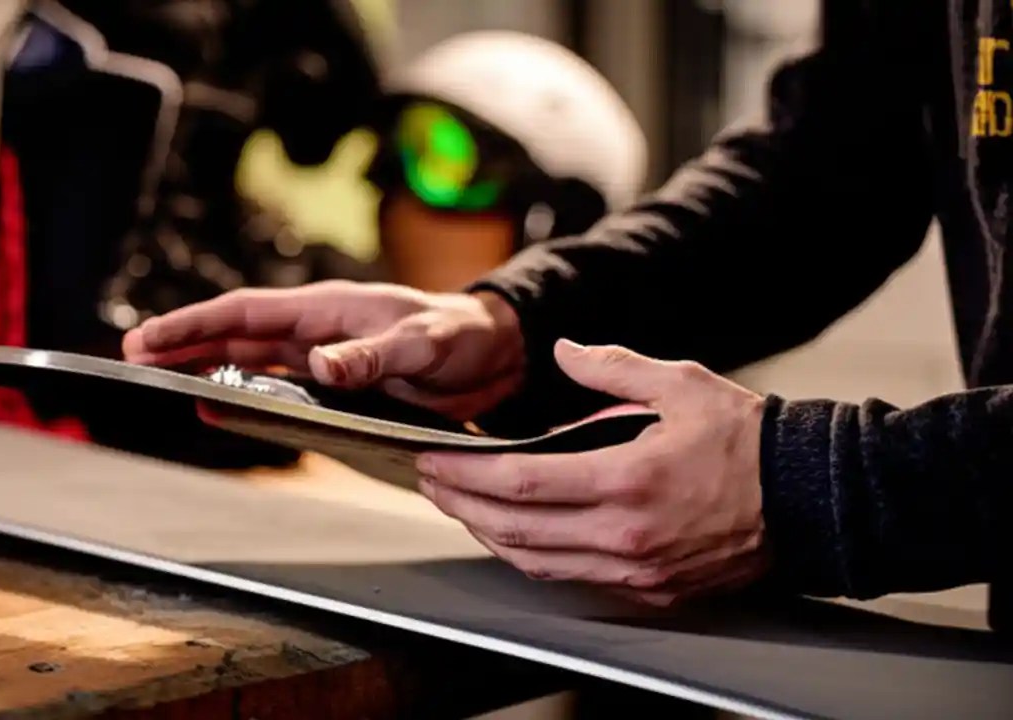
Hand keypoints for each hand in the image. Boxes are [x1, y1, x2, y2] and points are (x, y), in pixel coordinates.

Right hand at [123, 280, 526, 419]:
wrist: (493, 353)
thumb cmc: (460, 336)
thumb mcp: (422, 346)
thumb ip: (373, 356)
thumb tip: (320, 366)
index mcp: (327, 307)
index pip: (246, 312)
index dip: (194, 323)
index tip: (148, 338)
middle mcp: (314, 328)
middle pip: (234, 333)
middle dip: (183, 343)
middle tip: (132, 358)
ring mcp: (320, 354)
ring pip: (248, 358)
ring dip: (206, 367)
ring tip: (160, 380)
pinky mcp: (334, 383)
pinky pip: (277, 386)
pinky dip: (244, 393)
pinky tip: (217, 405)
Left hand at [415, 340, 770, 606]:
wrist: (809, 497)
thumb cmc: (746, 438)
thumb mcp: (679, 383)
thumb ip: (611, 367)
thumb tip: (561, 349)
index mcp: (628, 479)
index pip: (521, 485)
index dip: (466, 475)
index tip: (432, 459)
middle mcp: (627, 533)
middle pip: (515, 529)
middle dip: (460, 505)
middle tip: (429, 481)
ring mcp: (637, 569)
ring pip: (536, 562)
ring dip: (488, 534)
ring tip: (459, 504)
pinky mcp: (650, 589)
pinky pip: (572, 578)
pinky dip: (531, 556)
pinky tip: (512, 533)